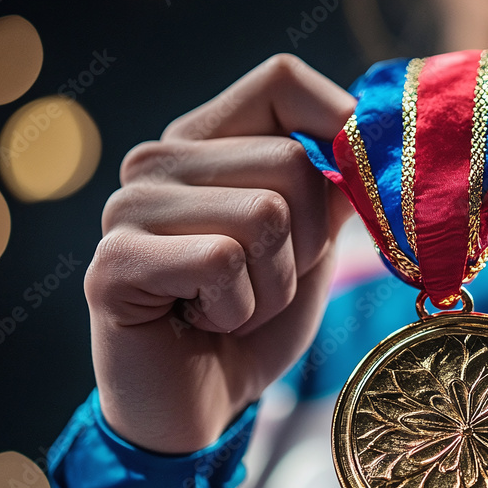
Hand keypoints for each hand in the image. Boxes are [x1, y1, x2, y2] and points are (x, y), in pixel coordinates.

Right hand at [84, 54, 355, 452]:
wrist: (198, 406)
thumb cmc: (255, 323)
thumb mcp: (311, 246)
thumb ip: (334, 188)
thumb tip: (372, 140)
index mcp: (206, 142)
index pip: (282, 81)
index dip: (339, 125)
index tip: (359, 190)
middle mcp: (159, 160)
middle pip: (291, 160)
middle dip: (309, 244)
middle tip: (265, 283)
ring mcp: (128, 206)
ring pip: (265, 213)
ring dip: (274, 285)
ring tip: (232, 306)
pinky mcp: (114, 261)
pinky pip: (223, 261)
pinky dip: (239, 309)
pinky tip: (203, 322)